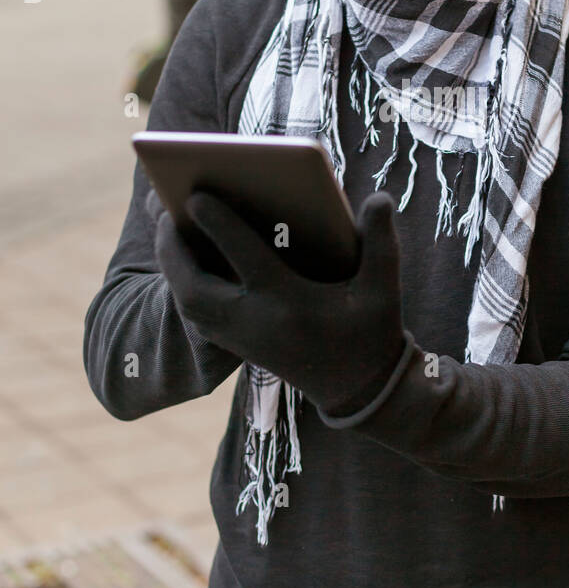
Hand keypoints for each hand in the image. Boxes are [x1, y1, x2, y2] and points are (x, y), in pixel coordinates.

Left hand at [152, 187, 409, 416]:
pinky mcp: (240, 349)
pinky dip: (184, 285)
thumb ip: (383, 240)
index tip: (195, 194)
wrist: (362, 392)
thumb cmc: (373, 332)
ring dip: (173, 267)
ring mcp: (244, 341)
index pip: (246, 260)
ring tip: (168, 227)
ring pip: (189, 306)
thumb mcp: (384, 287)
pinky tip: (184, 259)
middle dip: (173, 250)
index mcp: (291, 305)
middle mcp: (258, 325)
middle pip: (196, 290)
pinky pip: (196, 316)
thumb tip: (381, 197)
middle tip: (164, 211)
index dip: (219, 225)